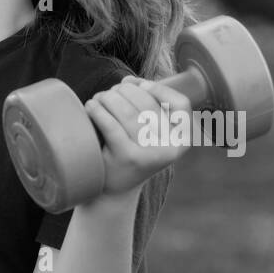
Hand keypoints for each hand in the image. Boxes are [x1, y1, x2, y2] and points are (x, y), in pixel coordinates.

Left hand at [84, 75, 191, 200]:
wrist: (115, 191)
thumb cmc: (131, 151)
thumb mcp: (150, 133)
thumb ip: (149, 106)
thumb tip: (131, 81)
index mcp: (182, 140)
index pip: (181, 103)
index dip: (160, 89)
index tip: (139, 85)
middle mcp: (170, 147)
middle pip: (147, 103)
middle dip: (124, 91)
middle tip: (109, 94)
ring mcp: (149, 153)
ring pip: (127, 111)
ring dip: (107, 98)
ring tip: (98, 100)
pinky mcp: (128, 158)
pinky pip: (111, 125)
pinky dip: (98, 110)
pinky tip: (91, 107)